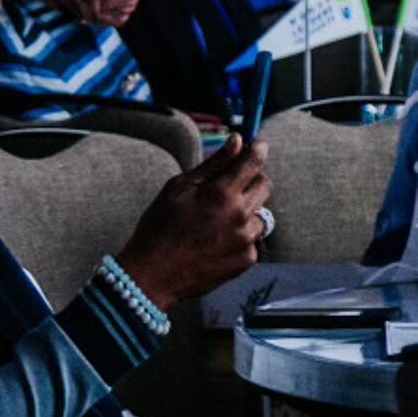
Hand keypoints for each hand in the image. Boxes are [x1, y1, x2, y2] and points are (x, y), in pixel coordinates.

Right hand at [116, 133, 271, 311]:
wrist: (152, 275)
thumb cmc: (159, 228)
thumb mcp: (179, 188)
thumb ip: (213, 164)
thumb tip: (237, 141)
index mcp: (221, 194)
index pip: (253, 163)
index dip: (258, 150)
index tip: (259, 146)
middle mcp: (239, 216)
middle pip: (264, 186)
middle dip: (252, 180)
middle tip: (230, 187)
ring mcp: (245, 241)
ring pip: (261, 215)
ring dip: (246, 212)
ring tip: (218, 221)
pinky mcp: (246, 260)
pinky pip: (253, 240)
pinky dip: (240, 237)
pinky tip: (216, 242)